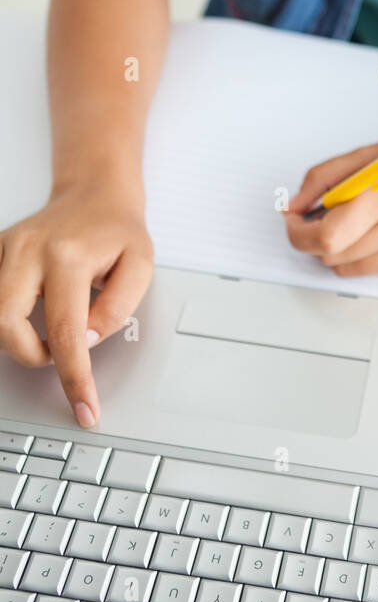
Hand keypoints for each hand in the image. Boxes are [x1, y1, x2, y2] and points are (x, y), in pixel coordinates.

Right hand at [0, 181, 153, 428]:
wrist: (96, 193)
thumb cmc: (118, 230)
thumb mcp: (140, 266)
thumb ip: (116, 308)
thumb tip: (85, 340)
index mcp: (68, 256)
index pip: (65, 332)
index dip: (74, 378)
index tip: (84, 408)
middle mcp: (29, 251)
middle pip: (6, 324)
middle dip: (32, 354)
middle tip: (59, 352)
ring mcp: (6, 249)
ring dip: (17, 338)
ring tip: (47, 332)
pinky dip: (4, 317)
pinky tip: (25, 316)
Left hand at [283, 133, 377, 276]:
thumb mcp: (370, 154)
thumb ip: (325, 178)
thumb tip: (294, 206)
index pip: (324, 236)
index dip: (298, 234)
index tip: (293, 222)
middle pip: (331, 256)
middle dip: (313, 241)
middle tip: (315, 222)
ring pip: (347, 269)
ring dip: (336, 250)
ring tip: (349, 224)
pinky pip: (370, 271)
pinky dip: (360, 256)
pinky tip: (373, 233)